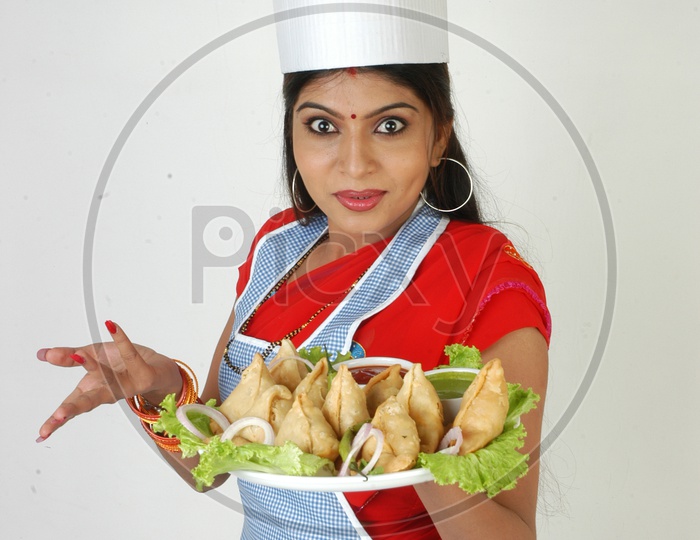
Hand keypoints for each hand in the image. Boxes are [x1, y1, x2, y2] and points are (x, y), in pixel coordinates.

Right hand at [36, 320, 181, 442]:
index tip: (42, 433)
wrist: (157, 370)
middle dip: (73, 408)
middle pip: (89, 400)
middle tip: (58, 415)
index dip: (56, 420)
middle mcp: (109, 391)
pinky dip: (121, 339)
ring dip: (94, 367)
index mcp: (93, 389)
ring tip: (80, 355)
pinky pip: (130, 354)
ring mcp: (127, 384)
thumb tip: (43, 354)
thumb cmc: (122, 367)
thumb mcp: (92, 358)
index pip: (71, 405)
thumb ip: (69, 357)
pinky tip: (112, 327)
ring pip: (109, 379)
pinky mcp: (143, 373)